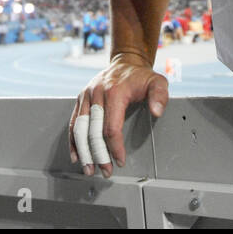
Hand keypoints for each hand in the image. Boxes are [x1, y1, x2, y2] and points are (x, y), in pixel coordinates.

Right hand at [68, 52, 168, 177]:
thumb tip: (156, 111)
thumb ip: (160, 96)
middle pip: (93, 131)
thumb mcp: (157, 82)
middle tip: (105, 171)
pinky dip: (72, 140)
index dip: (115, 147)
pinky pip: (74, 121)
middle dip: (98, 154)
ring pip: (80, 128)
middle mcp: (97, 93)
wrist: (126, 63)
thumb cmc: (141, 77)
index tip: (120, 161)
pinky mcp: (81, 98)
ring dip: (83, 151)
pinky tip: (76, 155)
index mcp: (114, 92)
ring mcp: (87, 95)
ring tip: (88, 169)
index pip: (111, 127)